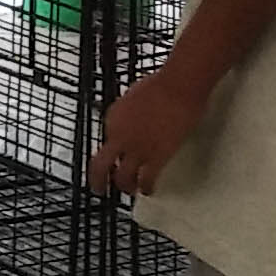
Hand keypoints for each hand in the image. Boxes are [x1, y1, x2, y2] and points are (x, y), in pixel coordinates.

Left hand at [84, 72, 205, 194]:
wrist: (177, 87)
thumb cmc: (160, 85)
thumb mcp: (132, 96)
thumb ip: (129, 112)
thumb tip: (133, 118)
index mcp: (112, 118)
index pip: (106, 140)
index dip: (114, 149)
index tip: (117, 154)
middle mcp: (118, 136)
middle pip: (99, 166)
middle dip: (98, 180)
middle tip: (100, 188)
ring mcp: (136, 149)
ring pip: (122, 178)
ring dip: (125, 186)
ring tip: (129, 190)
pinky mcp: (156, 157)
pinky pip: (147, 180)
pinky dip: (147, 188)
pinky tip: (149, 190)